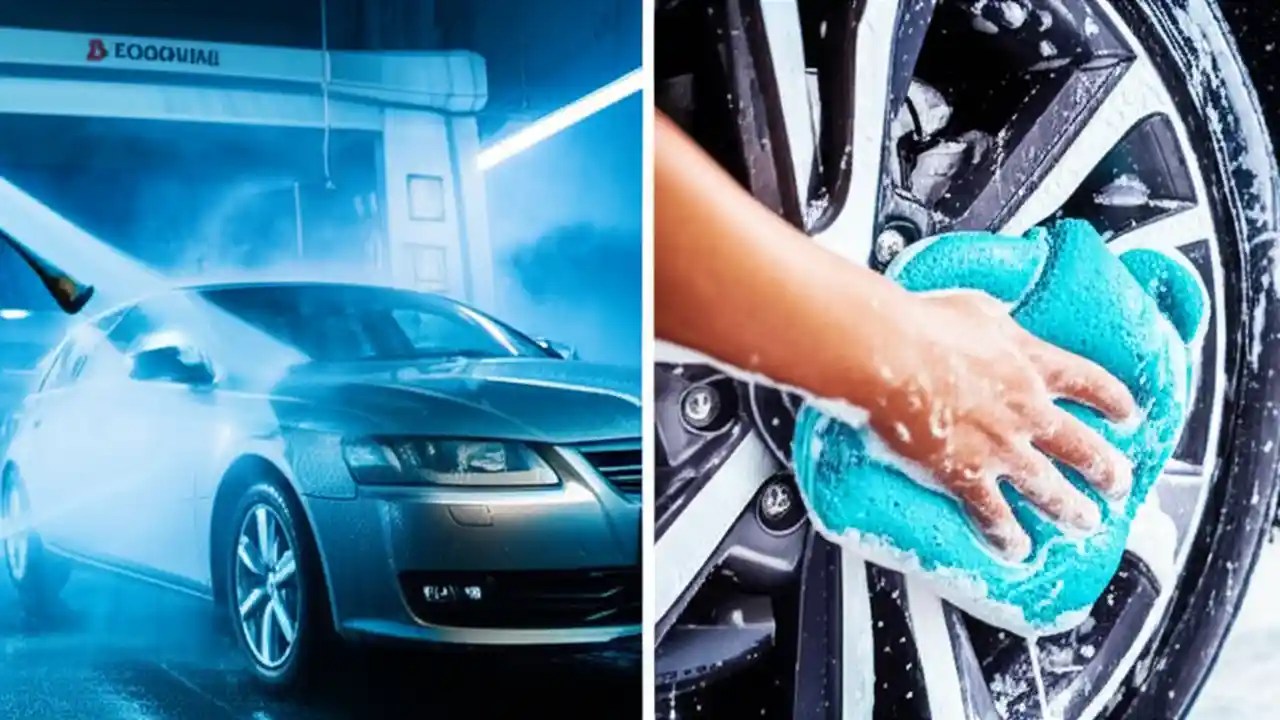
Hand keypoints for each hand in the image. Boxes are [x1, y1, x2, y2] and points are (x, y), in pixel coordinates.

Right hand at [863, 290, 1136, 560]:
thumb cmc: (924, 324)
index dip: (1113, 402)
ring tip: (1085, 522)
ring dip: (1071, 509)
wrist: (891, 353)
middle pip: (1081, 446)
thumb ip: (998, 323)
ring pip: (1050, 488)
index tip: (1127, 415)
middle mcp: (1027, 409)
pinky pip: (994, 514)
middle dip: (1106, 469)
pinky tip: (1015, 549)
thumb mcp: (978, 308)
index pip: (1090, 385)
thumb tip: (998, 320)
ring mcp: (1001, 447)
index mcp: (1032, 364)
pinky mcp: (967, 474)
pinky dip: (1007, 535)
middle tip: (1119, 484)